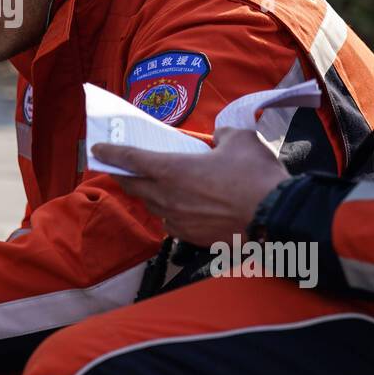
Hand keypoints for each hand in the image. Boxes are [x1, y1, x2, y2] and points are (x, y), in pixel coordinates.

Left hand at [92, 128, 289, 244]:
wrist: (276, 218)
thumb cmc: (255, 176)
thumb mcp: (239, 140)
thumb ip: (221, 136)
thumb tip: (218, 139)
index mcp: (171, 170)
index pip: (130, 159)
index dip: (111, 153)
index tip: (97, 149)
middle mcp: (167, 197)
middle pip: (134, 186)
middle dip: (125, 176)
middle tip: (123, 168)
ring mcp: (178, 221)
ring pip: (153, 206)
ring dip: (151, 195)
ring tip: (159, 186)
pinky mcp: (192, 238)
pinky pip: (172, 223)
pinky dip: (172, 213)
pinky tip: (185, 207)